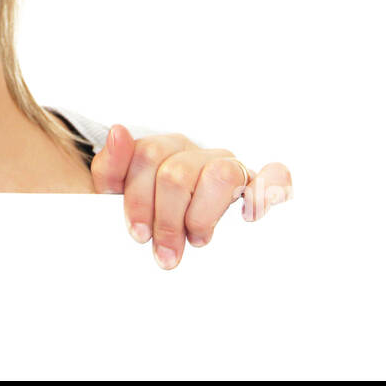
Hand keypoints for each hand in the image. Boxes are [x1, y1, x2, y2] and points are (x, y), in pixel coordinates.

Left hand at [90, 125, 292, 269]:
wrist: (179, 241)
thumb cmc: (146, 218)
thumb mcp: (117, 196)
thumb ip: (111, 167)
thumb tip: (118, 131)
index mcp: (162, 150)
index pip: (147, 154)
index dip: (139, 199)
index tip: (138, 235)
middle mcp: (195, 153)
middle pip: (177, 172)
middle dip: (167, 220)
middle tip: (165, 254)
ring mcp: (228, 166)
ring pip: (218, 173)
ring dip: (202, 215)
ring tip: (197, 240)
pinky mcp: (257, 186)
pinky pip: (274, 176)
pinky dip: (267, 190)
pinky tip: (250, 214)